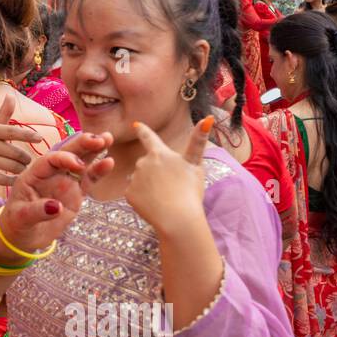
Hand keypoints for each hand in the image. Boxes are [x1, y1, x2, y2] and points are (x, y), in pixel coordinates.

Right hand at [0, 93, 54, 191]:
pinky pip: (5, 179)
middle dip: (25, 159)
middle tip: (26, 161)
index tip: (40, 138)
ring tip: (20, 169)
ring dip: (20, 170)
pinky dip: (12, 180)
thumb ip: (3, 114)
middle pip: (17, 154)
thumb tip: (10, 94)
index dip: (28, 135)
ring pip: (13, 167)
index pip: (13, 131)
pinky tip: (13, 179)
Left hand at [0, 128, 114, 253]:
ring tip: (108, 138)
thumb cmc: (17, 223)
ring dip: (94, 150)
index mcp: (34, 174)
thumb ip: (36, 211)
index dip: (65, 158)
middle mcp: (51, 174)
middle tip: (100, 137)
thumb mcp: (21, 218)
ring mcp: (64, 182)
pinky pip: (88, 180)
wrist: (24, 236)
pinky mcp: (76, 193)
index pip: (50, 160)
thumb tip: (56, 207)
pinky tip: (109, 162)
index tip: (79, 165)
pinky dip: (98, 171)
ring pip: (81, 162)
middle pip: (67, 154)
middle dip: (82, 144)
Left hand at [124, 117, 212, 231]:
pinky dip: (143, 198)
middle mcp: (143, 162)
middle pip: (147, 164)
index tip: (136, 124)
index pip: (149, 137)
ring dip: (149, 184)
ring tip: (164, 197)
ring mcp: (134, 178)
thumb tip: (208, 118)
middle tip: (170, 186)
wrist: (178, 218)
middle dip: (155, 171)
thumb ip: (198, 141)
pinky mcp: (128, 194)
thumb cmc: (190, 192)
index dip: (143, 130)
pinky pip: (135, 193)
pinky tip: (154, 204)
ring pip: (140, 179)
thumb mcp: (196, 165)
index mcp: (160, 154)